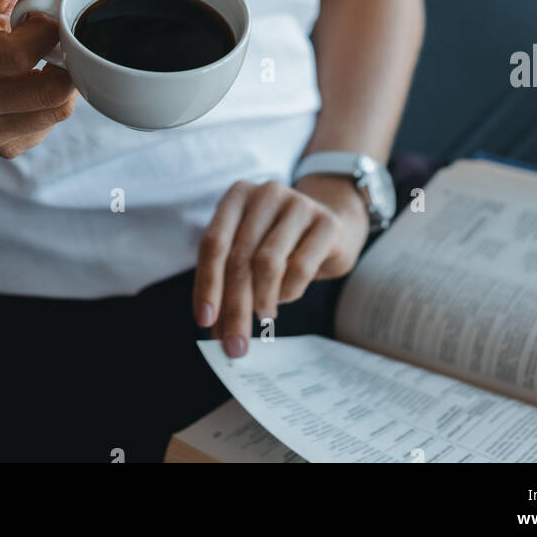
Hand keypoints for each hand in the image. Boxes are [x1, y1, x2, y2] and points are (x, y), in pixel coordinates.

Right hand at [0, 0, 77, 157]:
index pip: (20, 53)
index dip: (49, 31)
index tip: (47, 21)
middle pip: (48, 91)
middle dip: (65, 60)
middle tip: (57, 45)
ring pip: (58, 110)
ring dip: (65, 80)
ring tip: (46, 63)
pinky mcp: (4, 149)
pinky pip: (53, 125)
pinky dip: (56, 102)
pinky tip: (37, 86)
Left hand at [193, 174, 370, 357]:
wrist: (331, 226)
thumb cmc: (279, 243)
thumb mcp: (248, 251)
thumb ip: (227, 281)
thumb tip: (216, 331)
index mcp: (238, 195)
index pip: (213, 243)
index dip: (207, 284)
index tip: (205, 320)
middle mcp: (266, 192)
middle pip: (240, 258)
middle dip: (235, 307)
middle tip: (235, 344)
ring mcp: (298, 203)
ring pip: (268, 263)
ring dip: (262, 300)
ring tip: (264, 317)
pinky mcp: (326, 222)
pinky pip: (301, 267)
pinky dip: (289, 293)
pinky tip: (285, 298)